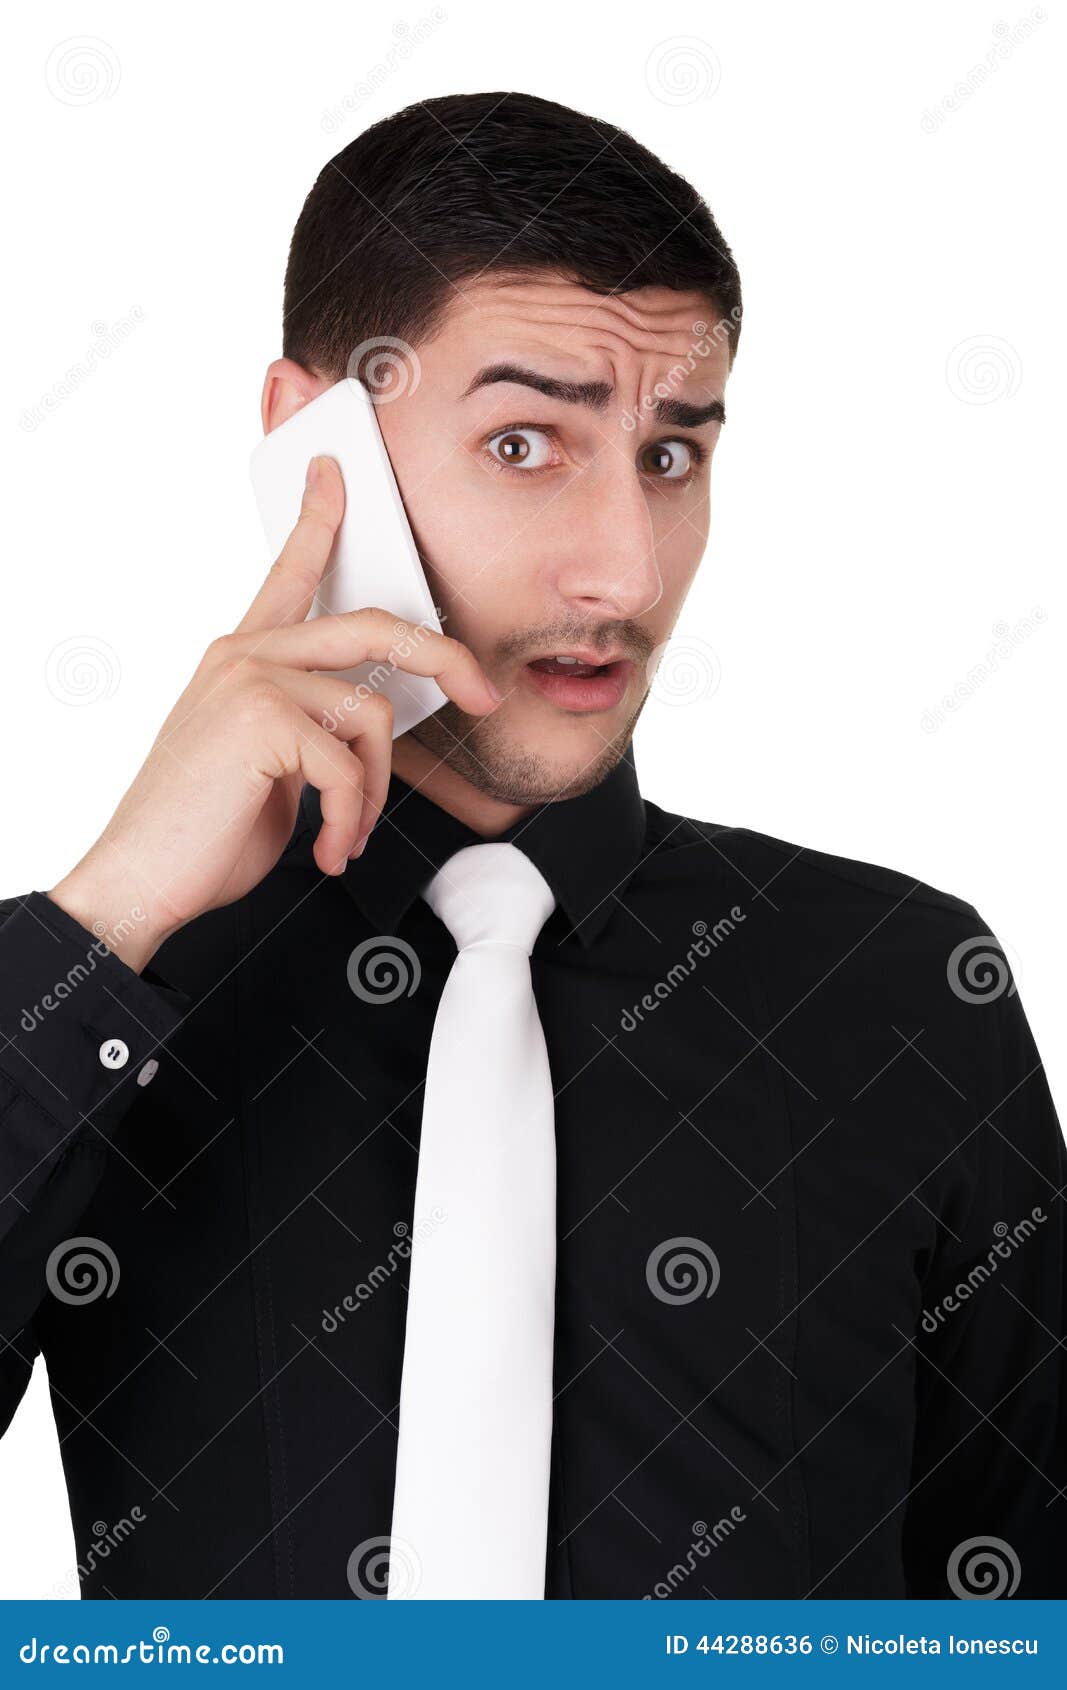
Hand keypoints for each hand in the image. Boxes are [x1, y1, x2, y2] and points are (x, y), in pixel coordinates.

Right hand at [49, 456, 497, 972]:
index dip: (318, 518)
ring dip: (374, 789)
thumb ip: (310, 727)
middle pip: (373, 626)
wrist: (140, 879)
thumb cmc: (201, 832)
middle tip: (484, 694)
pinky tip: (329, 849)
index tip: (335, 473)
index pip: (288, 572)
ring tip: (346, 832)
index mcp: (243, 658)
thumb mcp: (267, 765)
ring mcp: (251, 680)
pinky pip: (350, 763)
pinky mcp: (261, 719)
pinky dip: (351, 816)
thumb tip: (370, 729)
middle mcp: (245, 654)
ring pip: (371, 711)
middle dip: (444, 658)